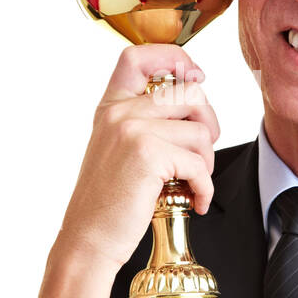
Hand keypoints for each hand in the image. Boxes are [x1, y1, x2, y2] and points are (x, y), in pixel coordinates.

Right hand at [32, 45, 220, 297]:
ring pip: (200, 131)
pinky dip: (204, 187)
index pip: (139, 56)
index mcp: (110, 107)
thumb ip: (143, 123)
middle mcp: (119, 112)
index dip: (174, 57)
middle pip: (189, 93)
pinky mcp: (148, 155)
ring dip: (205, 163)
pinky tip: (194, 201)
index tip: (194, 75)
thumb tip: (193, 103)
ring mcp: (132, 130)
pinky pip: (199, 163)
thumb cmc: (107, 203)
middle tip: (201, 153)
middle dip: (209, 122)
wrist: (87, 241)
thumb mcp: (116, 150)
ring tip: (190, 184)